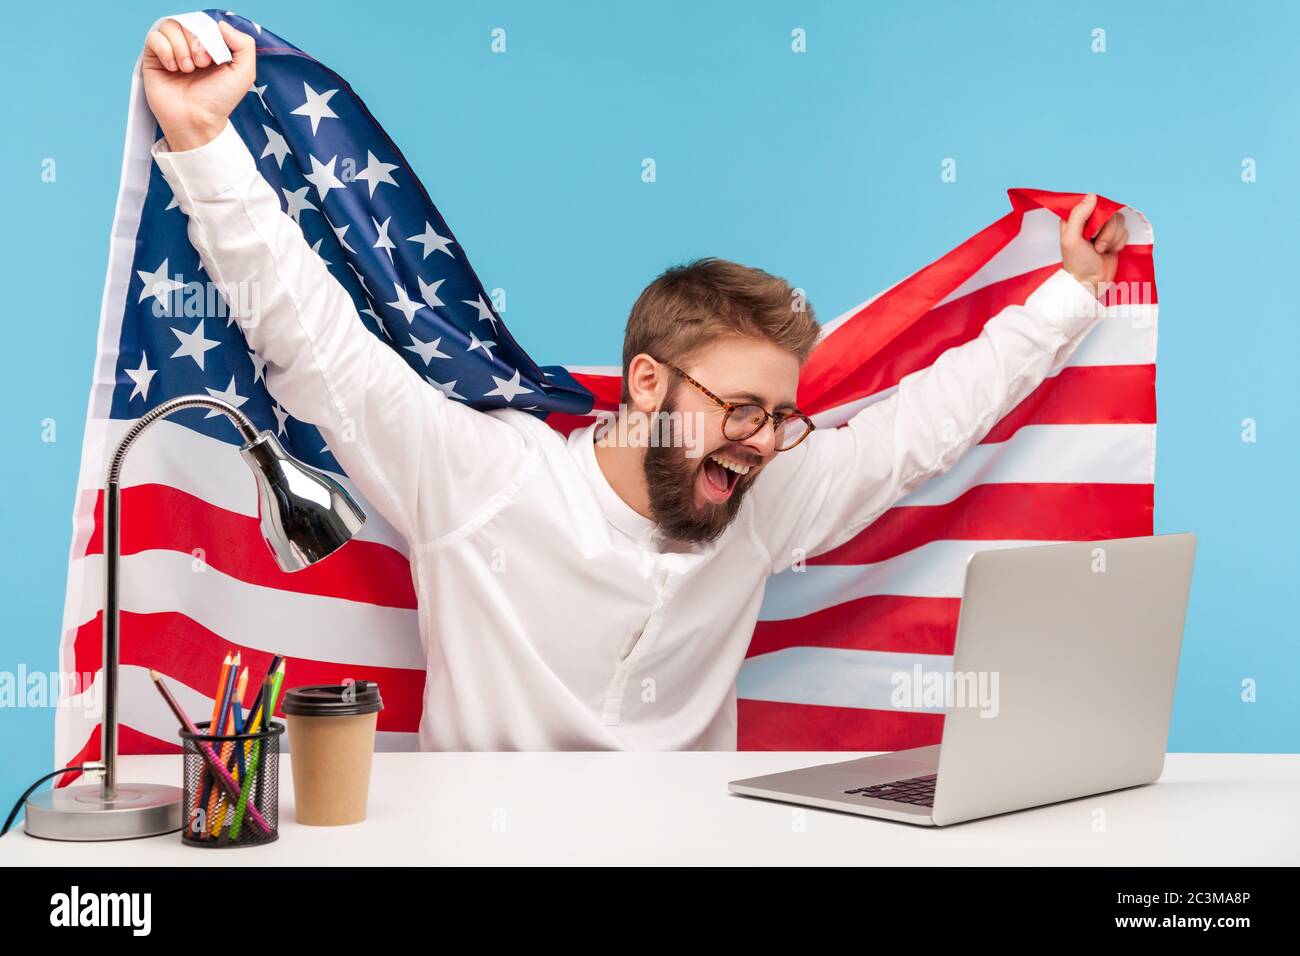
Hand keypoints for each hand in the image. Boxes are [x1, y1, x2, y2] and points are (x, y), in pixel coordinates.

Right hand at [142, 19, 255, 151]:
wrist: (196, 120)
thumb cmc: (219, 100)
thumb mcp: (244, 73)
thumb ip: (244, 45)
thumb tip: (221, 25)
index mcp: (210, 46)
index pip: (206, 23)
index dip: (209, 35)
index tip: (214, 59)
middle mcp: (190, 45)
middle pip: (188, 22)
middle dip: (196, 43)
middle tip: (201, 65)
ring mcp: (171, 50)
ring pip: (170, 26)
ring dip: (181, 48)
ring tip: (187, 69)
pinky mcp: (154, 57)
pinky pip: (154, 37)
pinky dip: (165, 51)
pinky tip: (172, 68)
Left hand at [1059, 193, 1127, 295]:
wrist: (1091, 281)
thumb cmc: (1077, 262)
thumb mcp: (1071, 239)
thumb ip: (1078, 216)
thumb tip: (1092, 196)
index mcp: (1075, 218)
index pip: (1092, 202)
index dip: (1097, 215)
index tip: (1092, 230)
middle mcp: (1090, 221)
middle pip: (1109, 211)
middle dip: (1106, 231)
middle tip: (1095, 246)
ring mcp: (1103, 229)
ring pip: (1119, 221)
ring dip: (1112, 239)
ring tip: (1101, 250)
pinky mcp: (1114, 237)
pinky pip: (1125, 231)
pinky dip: (1119, 243)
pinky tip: (1109, 252)